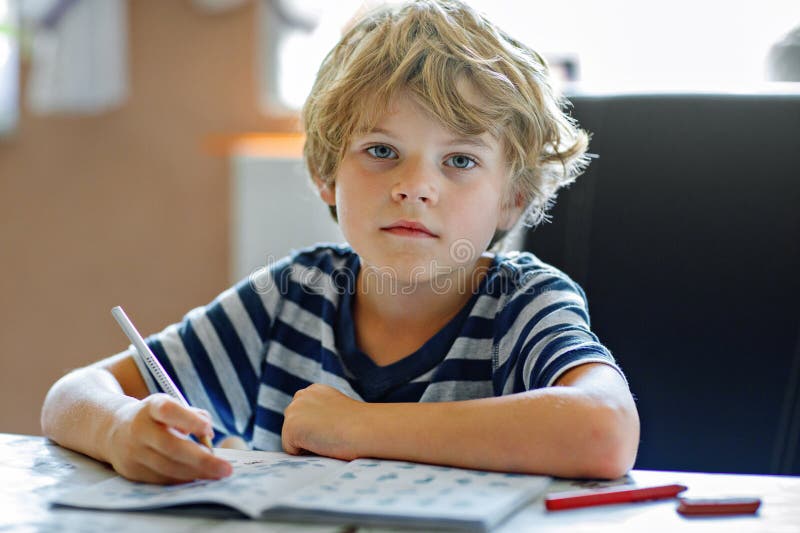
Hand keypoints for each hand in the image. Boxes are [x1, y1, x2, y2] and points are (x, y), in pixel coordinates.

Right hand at [106, 393, 232, 483]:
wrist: (115, 430)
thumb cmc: (155, 417)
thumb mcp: (171, 406)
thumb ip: (194, 416)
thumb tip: (208, 436)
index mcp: (151, 407)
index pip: (168, 411)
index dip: (189, 420)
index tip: (209, 430)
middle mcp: (139, 429)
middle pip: (170, 446)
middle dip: (201, 460)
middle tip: (226, 469)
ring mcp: (133, 452)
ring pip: (167, 467)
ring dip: (195, 473)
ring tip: (217, 474)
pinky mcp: (132, 470)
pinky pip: (161, 478)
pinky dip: (182, 479)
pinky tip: (198, 478)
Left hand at [282, 384, 365, 459]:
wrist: (365, 427)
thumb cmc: (360, 425)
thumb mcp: (339, 411)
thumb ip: (323, 414)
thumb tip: (313, 430)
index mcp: (315, 390)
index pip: (302, 415)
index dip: (315, 427)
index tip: (332, 429)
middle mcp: (301, 396)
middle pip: (293, 425)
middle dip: (306, 434)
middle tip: (331, 435)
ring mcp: (293, 410)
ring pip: (291, 438)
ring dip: (306, 444)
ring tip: (328, 438)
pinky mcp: (290, 427)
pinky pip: (291, 451)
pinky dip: (305, 454)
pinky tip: (323, 444)